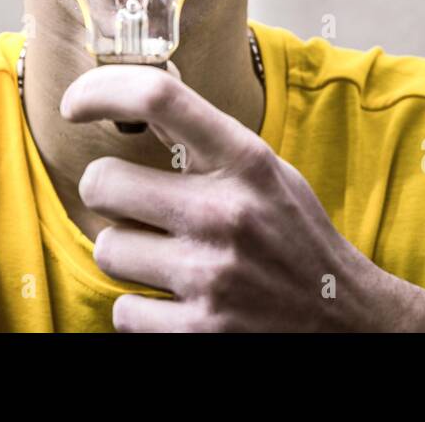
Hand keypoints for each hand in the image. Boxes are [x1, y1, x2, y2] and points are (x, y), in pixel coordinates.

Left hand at [59, 62, 409, 331]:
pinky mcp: (199, 332)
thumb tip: (134, 102)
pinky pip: (123, 311)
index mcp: (247, 162)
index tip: (76, 105)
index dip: (101, 92)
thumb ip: (211, 142)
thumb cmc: (297, 240)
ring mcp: (211, 276)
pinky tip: (180, 303)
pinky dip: (143, 311)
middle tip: (134, 206)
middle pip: (103, 181)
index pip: (158, 98)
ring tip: (171, 260)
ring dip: (129, 256)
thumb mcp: (270, 174)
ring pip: (108, 249)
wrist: (349, 324)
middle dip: (108, 195)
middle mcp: (227, 213)